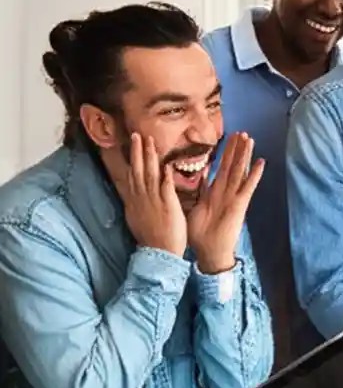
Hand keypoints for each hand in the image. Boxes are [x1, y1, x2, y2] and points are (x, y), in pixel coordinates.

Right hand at [118, 134, 186, 256]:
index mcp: (136, 201)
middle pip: (138, 170)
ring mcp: (153, 201)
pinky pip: (166, 188)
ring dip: (149, 157)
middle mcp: (142, 198)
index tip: (130, 144)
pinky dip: (165, 176)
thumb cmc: (153, 238)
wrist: (158, 253)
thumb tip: (135, 196)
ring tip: (149, 141)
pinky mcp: (167, 206)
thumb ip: (139, 204)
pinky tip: (167, 164)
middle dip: (137, 151)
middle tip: (137, 134)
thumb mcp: (139, 218)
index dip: (132, 159)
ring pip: (150, 174)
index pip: (132, 175)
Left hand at [187, 133, 264, 273]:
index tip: (229, 139)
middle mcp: (226, 193)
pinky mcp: (239, 205)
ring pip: (239, 172)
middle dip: (237, 150)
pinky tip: (261, 163)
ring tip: (250, 140)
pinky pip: (247, 188)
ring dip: (245, 156)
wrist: (210, 252)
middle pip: (232, 166)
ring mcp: (234, 198)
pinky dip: (254, 175)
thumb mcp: (196, 207)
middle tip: (243, 133)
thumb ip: (200, 191)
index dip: (225, 154)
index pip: (221, 168)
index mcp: (215, 193)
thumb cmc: (201, 234)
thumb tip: (199, 175)